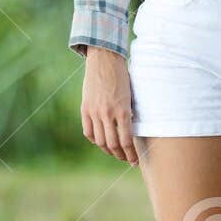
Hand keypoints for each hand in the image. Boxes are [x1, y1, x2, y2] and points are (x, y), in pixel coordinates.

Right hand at [81, 48, 138, 164]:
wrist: (105, 60)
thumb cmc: (123, 76)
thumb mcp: (131, 96)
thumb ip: (129, 114)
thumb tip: (130, 132)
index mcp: (123, 111)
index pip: (127, 141)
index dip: (131, 155)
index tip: (135, 161)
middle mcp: (108, 114)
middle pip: (113, 145)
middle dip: (121, 155)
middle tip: (127, 159)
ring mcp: (95, 112)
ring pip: (100, 141)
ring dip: (108, 150)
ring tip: (115, 153)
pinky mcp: (85, 108)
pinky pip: (88, 131)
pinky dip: (94, 140)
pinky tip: (100, 142)